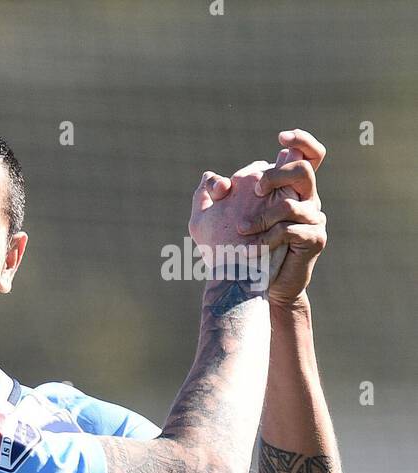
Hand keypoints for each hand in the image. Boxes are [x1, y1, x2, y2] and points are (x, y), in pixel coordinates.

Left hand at [189, 130, 326, 307]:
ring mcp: (311, 218)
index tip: (281, 137)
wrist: (254, 285)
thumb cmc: (235, 249)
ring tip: (241, 229)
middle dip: (276, 174)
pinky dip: (269, 236)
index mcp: (284, 188)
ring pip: (294, 203)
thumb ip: (208, 197)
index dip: (301, 140)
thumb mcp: (211, 222)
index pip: (304, 154)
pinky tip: (254, 247)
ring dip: (263, 215)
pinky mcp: (314, 239)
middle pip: (304, 169)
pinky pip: (293, 229)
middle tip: (255, 189)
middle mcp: (303, 198)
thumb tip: (212, 177)